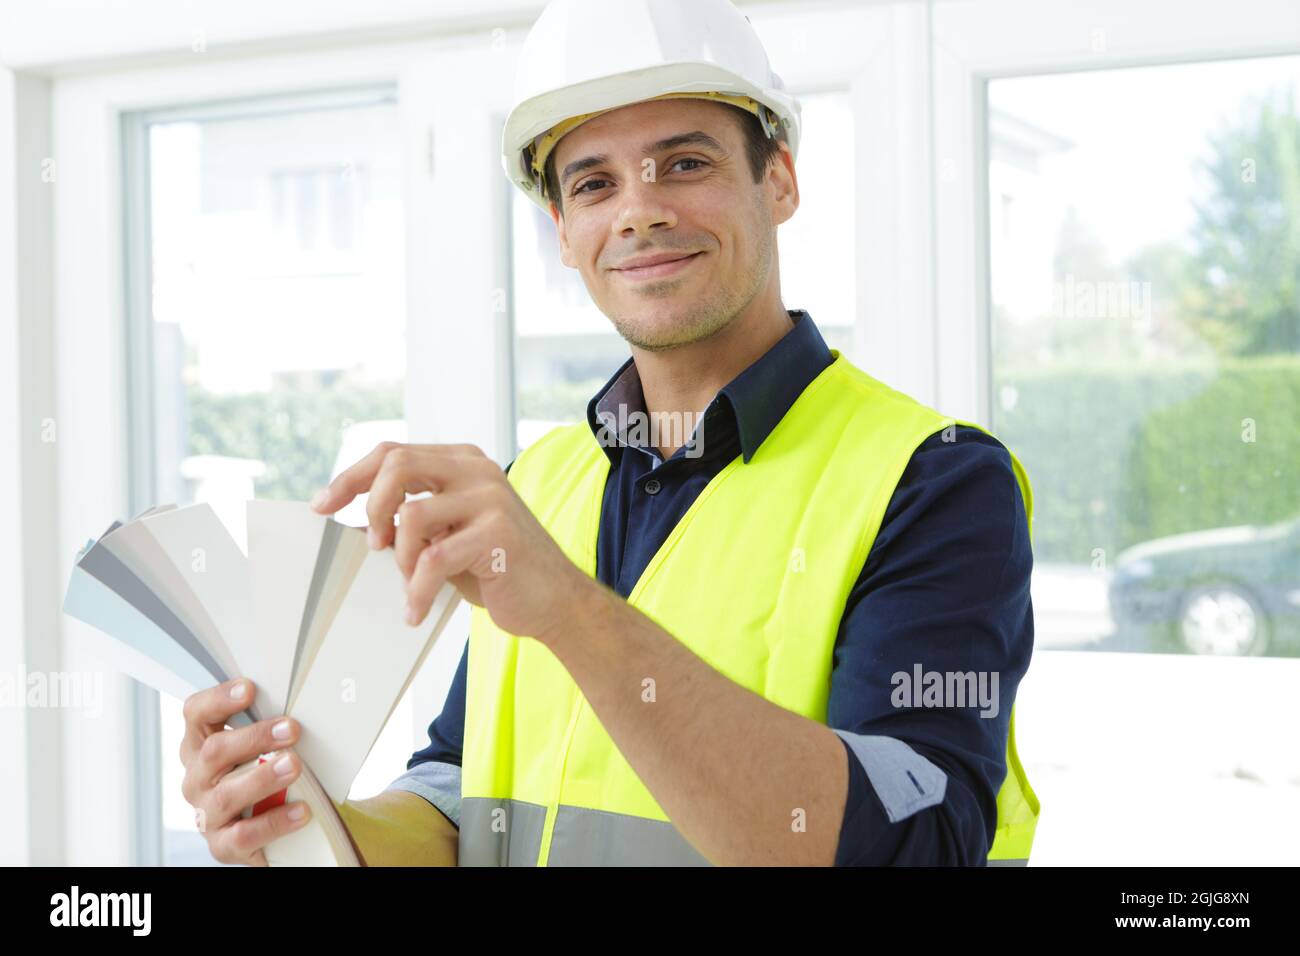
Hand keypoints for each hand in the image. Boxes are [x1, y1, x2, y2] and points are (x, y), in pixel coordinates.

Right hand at [179, 678, 310, 865]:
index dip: (218, 699)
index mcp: (201, 745)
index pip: (196, 714)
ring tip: (293, 766)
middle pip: (213, 751)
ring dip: (262, 777)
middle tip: (291, 729)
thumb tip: (305, 701)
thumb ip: (270, 727)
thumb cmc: (262, 775)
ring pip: (226, 794)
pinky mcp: (223, 845)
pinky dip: (275, 822)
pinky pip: (244, 835)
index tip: (249, 688)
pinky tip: (301, 810)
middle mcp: (197, 778)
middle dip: (254, 737)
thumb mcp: (262, 748)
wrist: (266, 829)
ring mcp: (207, 814)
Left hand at [310, 442, 591, 644]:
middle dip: (371, 508)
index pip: (394, 452)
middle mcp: (478, 471)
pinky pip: (434, 560)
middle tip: (374, 546)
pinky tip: (418, 610)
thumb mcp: (450, 532)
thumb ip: (416, 515)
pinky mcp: (499, 534)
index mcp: (463, 462)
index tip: (322, 504)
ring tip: (412, 584)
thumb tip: (361, 518)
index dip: (351, 476)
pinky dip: (418, 591)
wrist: (554, 600)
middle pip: (398, 464)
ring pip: (412, 516)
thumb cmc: (497, 568)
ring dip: (401, 559)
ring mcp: (491, 499)